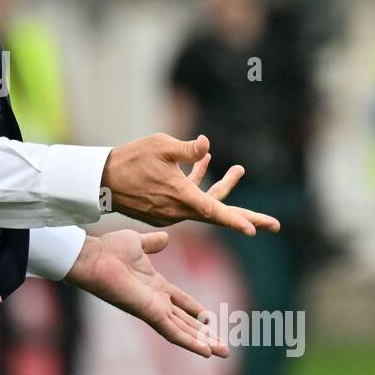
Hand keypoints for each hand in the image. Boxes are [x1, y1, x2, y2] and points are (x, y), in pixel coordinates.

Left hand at [64, 229, 227, 358]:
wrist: (95, 257)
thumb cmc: (109, 249)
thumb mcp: (137, 243)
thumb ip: (152, 243)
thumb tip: (164, 238)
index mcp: (155, 286)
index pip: (181, 302)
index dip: (195, 310)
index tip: (210, 318)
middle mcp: (155, 301)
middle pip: (185, 322)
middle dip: (204, 335)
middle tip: (222, 347)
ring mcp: (153, 310)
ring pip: (183, 331)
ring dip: (203, 343)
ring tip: (222, 353)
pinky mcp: (149, 314)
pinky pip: (173, 332)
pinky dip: (190, 342)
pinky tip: (205, 351)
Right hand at [103, 133, 280, 236]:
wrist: (100, 180)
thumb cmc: (130, 160)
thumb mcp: (159, 146)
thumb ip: (186, 149)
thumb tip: (206, 145)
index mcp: (181, 197)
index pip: (215, 211)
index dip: (237, 220)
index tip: (256, 230)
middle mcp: (178, 210)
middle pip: (219, 214)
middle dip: (247, 217)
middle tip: (274, 225)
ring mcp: (171, 213)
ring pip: (204, 203)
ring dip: (221, 188)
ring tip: (239, 169)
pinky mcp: (163, 210)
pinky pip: (189, 200)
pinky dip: (199, 184)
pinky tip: (206, 163)